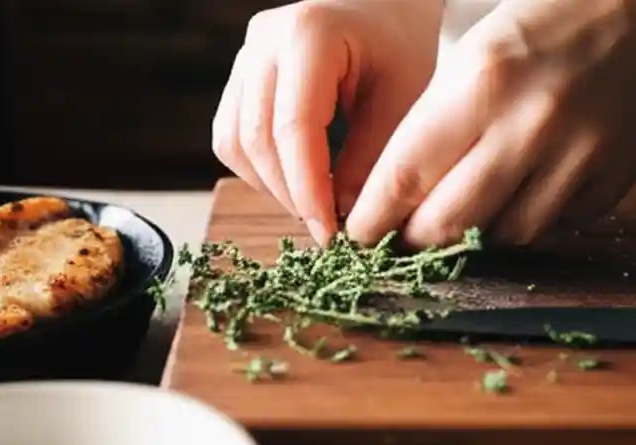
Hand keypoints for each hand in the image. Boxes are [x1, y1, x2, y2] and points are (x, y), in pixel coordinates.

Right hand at [212, 0, 442, 243]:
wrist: (386, 8)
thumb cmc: (401, 46)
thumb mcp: (404, 99)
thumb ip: (373, 157)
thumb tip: (344, 215)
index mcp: (308, 34)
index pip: (294, 127)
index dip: (308, 188)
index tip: (330, 232)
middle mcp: (264, 40)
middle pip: (257, 137)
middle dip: (290, 193)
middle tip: (326, 227)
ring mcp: (246, 55)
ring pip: (234, 141)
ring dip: (269, 185)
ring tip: (313, 206)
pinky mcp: (240, 75)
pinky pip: (231, 135)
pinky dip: (258, 169)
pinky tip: (294, 183)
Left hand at [346, 0, 635, 247]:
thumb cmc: (543, 22)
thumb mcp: (472, 53)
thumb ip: (433, 124)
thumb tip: (392, 197)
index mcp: (481, 82)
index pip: (404, 176)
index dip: (373, 218)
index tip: (357, 235)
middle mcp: (529, 125)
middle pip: (448, 223)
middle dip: (416, 238)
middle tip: (403, 235)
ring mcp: (576, 159)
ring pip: (501, 237)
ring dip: (473, 234)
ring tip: (467, 207)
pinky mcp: (610, 182)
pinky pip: (552, 227)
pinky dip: (528, 218)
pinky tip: (525, 189)